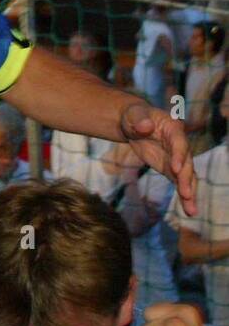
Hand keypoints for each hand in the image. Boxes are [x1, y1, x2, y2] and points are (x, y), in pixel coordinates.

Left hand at [120, 100, 196, 215]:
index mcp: (173, 128)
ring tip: (192, 211)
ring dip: (189, 192)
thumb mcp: (133, 115)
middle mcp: (180, 145)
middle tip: (186, 194)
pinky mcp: (171, 169)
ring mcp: (177, 158)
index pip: (179, 143)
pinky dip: (184, 196)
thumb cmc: (133, 116)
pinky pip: (179, 183)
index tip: (175, 168)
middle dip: (186, 179)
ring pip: (186, 176)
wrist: (133, 123)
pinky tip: (189, 210)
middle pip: (186, 163)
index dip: (178, 155)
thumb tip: (145, 126)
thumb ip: (139, 120)